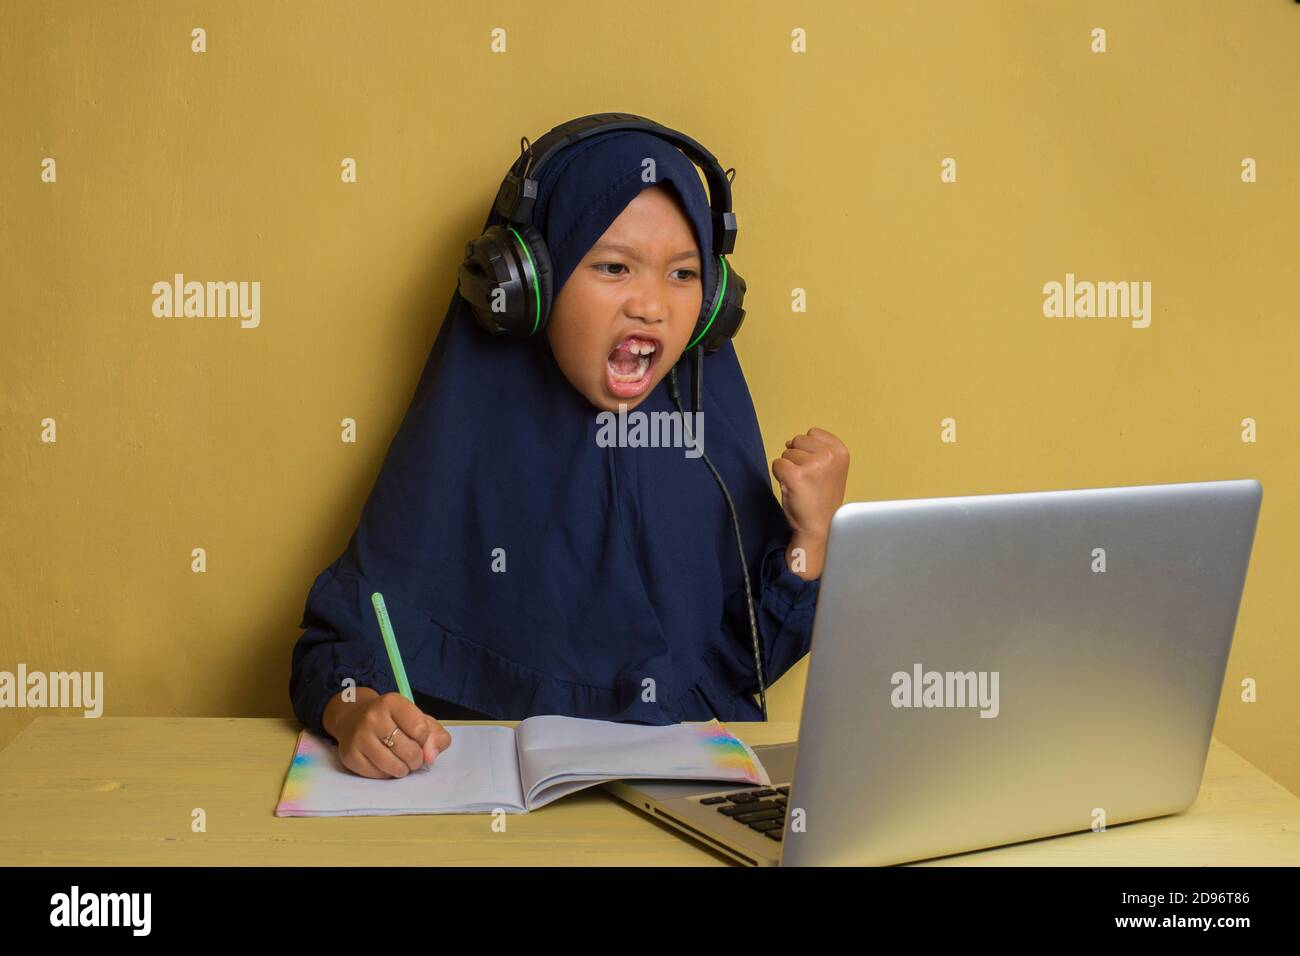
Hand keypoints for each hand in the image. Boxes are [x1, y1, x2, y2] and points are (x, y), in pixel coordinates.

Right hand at [330, 690, 452, 778]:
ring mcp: (359, 736)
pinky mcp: (349, 755)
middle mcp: (373, 717)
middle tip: (412, 756)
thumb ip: (435, 735)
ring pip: (394, 766)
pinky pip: (377, 775)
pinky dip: (386, 774)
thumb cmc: (392, 720)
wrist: (352, 719)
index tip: (419, 739)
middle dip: (416, 759)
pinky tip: (384, 764)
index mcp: (392, 702)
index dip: (425, 740)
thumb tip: (431, 757)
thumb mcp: (417, 718)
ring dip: (403, 769)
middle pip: (409, 751)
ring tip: (401, 762)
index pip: (420, 729)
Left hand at [772, 427, 849, 579]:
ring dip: (789, 468)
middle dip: (798, 458)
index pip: (813, 432)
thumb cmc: (822, 499)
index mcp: (841, 452)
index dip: (808, 450)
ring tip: (802, 486)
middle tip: (808, 479)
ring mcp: (813, 465)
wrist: (820, 527)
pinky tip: (793, 489)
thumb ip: (816, 450)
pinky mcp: (796, 476)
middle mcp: (830, 456)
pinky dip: (779, 476)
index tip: (817, 470)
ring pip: (786, 453)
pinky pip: (777, 464)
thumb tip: (790, 441)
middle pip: (798, 440)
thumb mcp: (831, 468)